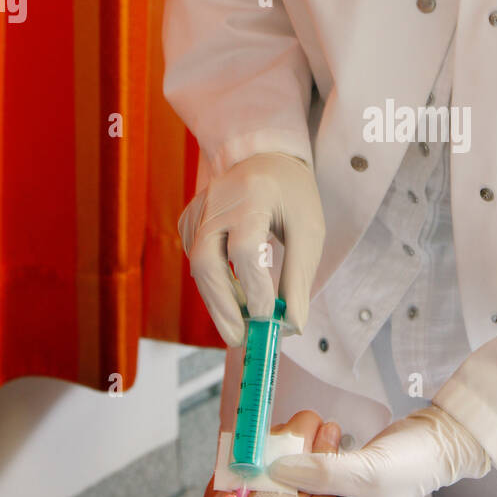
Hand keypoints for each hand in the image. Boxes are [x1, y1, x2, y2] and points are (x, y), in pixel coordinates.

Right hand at [178, 152, 325, 345]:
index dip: (254, 289)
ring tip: (246, 322)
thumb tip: (291, 326)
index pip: (245, 249)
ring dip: (220, 301)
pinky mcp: (188, 221)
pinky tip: (237, 296)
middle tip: (241, 338)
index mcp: (253, 194)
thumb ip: (299, 278)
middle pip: (206, 261)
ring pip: (198, 266)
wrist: (264, 158)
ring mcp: (197, 210)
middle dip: (222, 306)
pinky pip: (197, 261)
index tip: (267, 320)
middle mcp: (217, 201)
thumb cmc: (292, 195)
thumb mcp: (308, 230)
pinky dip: (216, 285)